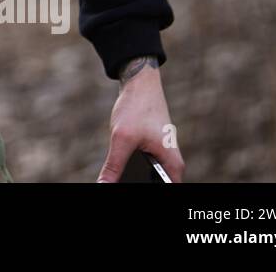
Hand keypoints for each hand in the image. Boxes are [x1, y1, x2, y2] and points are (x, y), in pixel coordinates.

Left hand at [98, 56, 185, 181]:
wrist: (140, 84)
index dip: (146, 192)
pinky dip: (131, 170)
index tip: (130, 189)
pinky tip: (118, 171)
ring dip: (133, 178)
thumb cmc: (137, 107)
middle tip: (115, 182)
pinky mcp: (153, 152)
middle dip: (138, 184)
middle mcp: (171, 164)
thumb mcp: (122, 138)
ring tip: (115, 177)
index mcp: (172, 166)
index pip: (166, 191)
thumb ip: (114, 165)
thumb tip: (103, 185)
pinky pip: (144, 169)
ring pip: (148, 178)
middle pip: (155, 185)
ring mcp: (163, 157)